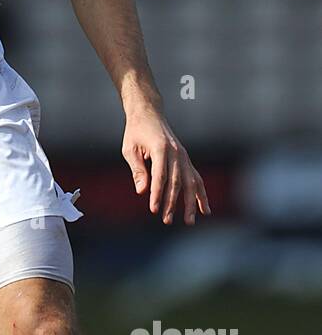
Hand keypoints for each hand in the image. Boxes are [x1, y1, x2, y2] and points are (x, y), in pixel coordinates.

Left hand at [122, 108, 210, 225]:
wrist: (149, 113)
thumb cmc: (136, 131)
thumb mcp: (130, 149)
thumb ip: (137, 170)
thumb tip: (142, 191)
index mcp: (161, 148)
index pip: (160, 176)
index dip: (157, 194)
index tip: (153, 210)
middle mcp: (176, 152)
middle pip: (177, 182)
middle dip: (172, 203)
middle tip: (166, 220)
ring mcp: (184, 156)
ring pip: (191, 182)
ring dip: (191, 203)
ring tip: (189, 221)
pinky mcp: (186, 159)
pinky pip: (196, 178)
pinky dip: (200, 194)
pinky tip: (203, 209)